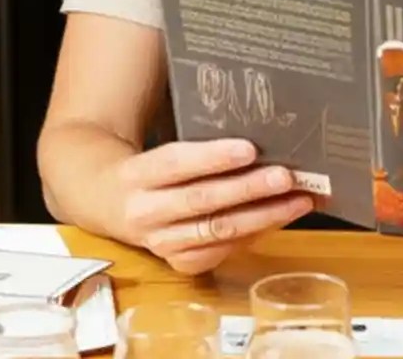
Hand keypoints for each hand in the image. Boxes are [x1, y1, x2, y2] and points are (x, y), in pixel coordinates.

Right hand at [112, 138, 313, 274]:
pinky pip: (221, 251)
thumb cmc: (148, 169)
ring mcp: (160, 242)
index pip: (176, 163)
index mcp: (137, 174)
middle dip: (249, 189)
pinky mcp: (176, 261)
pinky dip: (253, 235)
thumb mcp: (158, 151)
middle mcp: (145, 211)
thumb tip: (260, 140)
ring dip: (263, 216)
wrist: (104, 202)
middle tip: (285, 177)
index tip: (249, 148)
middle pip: (202, 201)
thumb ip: (198, 148)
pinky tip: (278, 220)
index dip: (213, 157)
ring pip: (217, 230)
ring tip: (298, 200)